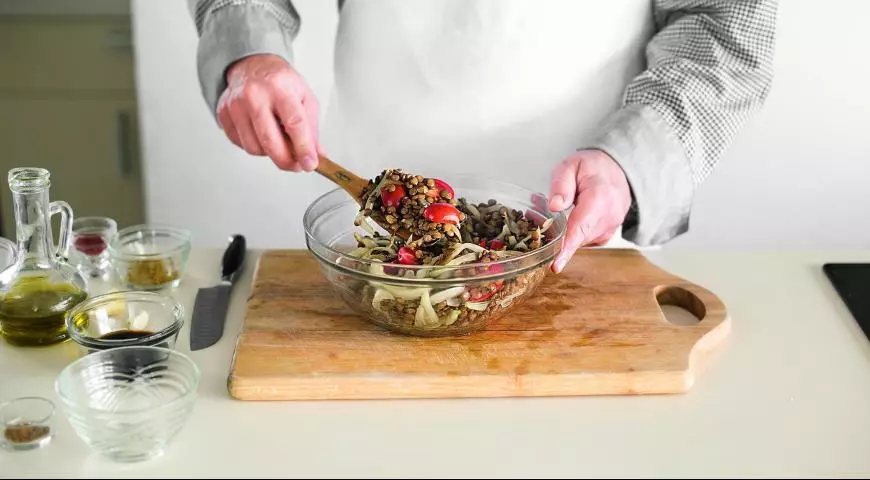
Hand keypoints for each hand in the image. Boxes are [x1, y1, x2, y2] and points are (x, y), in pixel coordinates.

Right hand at [216, 54, 321, 171]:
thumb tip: (317, 156)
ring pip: (254, 148)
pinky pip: (241, 145)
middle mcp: (255, 95)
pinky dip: (255, 146)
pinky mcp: (223, 114)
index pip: (294, 123)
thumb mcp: (304, 98)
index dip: (303, 148)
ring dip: (270, 152)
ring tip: (277, 138)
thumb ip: (312, 129)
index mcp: (280, 88)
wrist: (252, 66)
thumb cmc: (280, 83)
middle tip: (296, 165)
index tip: (309, 164)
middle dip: (286, 161)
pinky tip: (260, 133)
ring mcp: (236, 105)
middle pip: (270, 141)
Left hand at [547, 149, 632, 273]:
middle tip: (533, 216)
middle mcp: (608, 217)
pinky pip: (584, 241)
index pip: (580, 228)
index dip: (566, 248)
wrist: (618, 170)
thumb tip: (554, 206)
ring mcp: (610, 228)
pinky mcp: (606, 235)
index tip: (555, 265)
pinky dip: (571, 234)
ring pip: (578, 241)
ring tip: (549, 212)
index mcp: (599, 198)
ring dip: (561, 233)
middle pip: (576, 238)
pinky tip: (565, 220)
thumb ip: (561, 183)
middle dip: (553, 235)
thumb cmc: (592, 167)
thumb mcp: (571, 165)